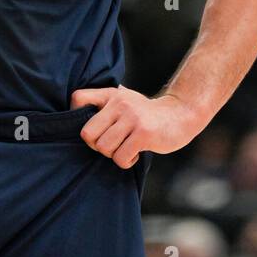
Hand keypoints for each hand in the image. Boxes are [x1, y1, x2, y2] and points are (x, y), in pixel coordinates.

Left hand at [70, 86, 204, 168]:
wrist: (182, 114)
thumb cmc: (148, 113)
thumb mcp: (126, 100)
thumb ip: (106, 105)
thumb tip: (78, 116)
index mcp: (112, 95)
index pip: (78, 98)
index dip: (75, 116)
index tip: (92, 127)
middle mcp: (119, 103)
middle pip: (87, 133)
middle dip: (97, 146)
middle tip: (112, 145)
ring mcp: (132, 118)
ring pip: (104, 148)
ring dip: (114, 155)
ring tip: (126, 148)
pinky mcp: (143, 134)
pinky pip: (121, 157)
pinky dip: (127, 161)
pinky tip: (136, 153)